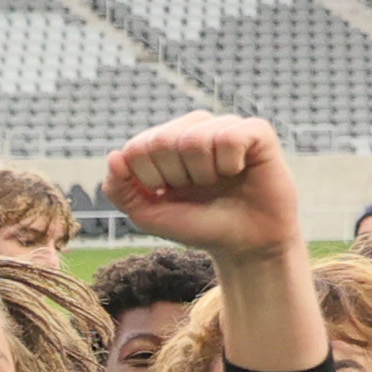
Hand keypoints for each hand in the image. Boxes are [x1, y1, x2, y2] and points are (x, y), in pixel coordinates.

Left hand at [102, 114, 303, 256]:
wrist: (244, 245)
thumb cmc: (198, 225)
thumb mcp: (150, 215)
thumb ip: (121, 191)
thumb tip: (114, 156)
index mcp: (165, 141)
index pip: (137, 148)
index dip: (150, 180)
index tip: (170, 193)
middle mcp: (193, 127)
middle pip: (163, 141)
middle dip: (176, 177)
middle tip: (197, 189)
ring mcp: (224, 126)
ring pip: (195, 140)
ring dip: (204, 174)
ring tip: (218, 182)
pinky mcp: (256, 132)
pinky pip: (229, 138)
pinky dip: (230, 165)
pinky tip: (238, 171)